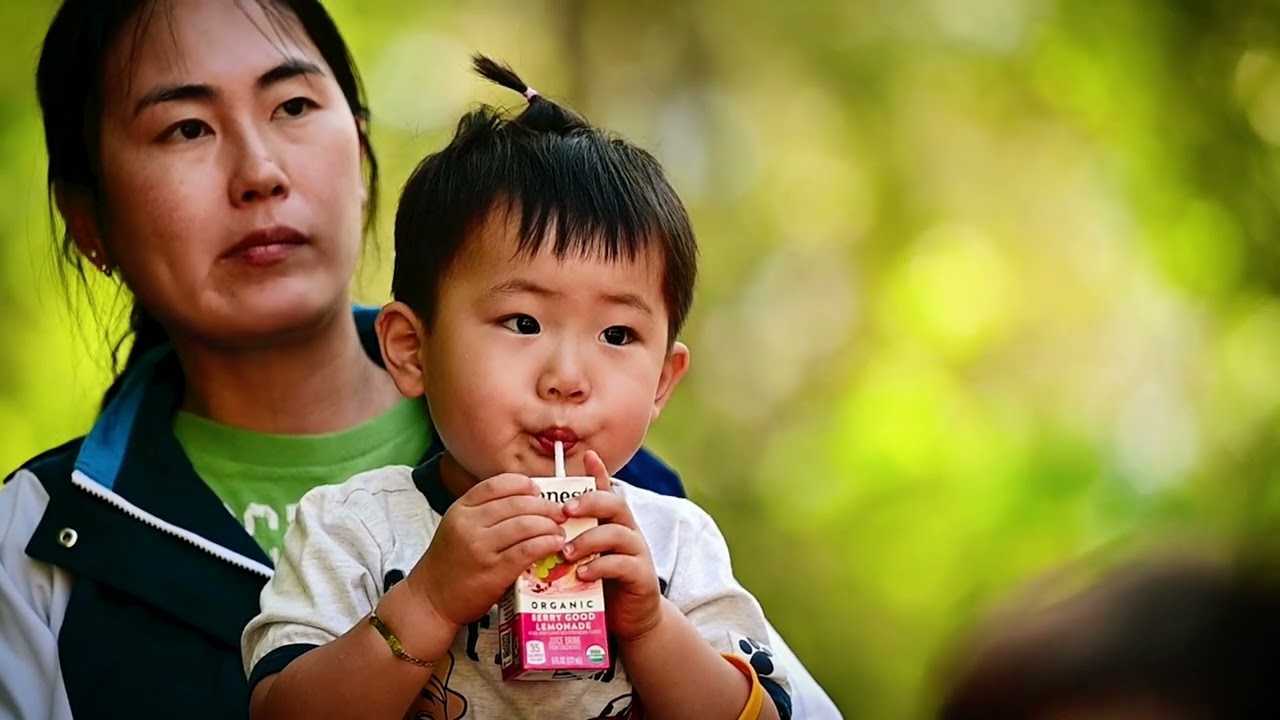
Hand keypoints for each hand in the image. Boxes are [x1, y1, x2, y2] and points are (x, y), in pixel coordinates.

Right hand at [406, 472, 566, 626]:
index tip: (538, 491)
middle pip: (517, 503)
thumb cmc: (449, 564)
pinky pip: (528, 550)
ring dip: (549, 525)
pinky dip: (546, 543)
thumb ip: (484, 512)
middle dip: (545, 506)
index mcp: (461, 509)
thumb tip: (527, 501)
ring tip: (559, 530)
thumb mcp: (458, 527)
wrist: (430, 600)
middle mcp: (469, 524)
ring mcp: (481, 547)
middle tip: (559, 512)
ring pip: (526, 524)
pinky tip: (555, 544)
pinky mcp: (493, 571)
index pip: (498, 484)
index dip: (523, 484)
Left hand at [560, 451, 663, 641]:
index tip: (587, 456)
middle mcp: (626, 532)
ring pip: (618, 533)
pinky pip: (623, 565)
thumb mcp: (580, 558)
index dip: (598, 472)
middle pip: (614, 504)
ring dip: (589, 539)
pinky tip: (582, 574)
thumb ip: (564, 540)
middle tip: (564, 510)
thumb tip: (530, 528)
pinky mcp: (641, 576)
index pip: (605, 491)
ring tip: (565, 552)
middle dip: (589, 502)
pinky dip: (601, 566)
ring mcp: (636, 553)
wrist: (628, 620)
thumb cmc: (597, 585)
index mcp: (609, 523)